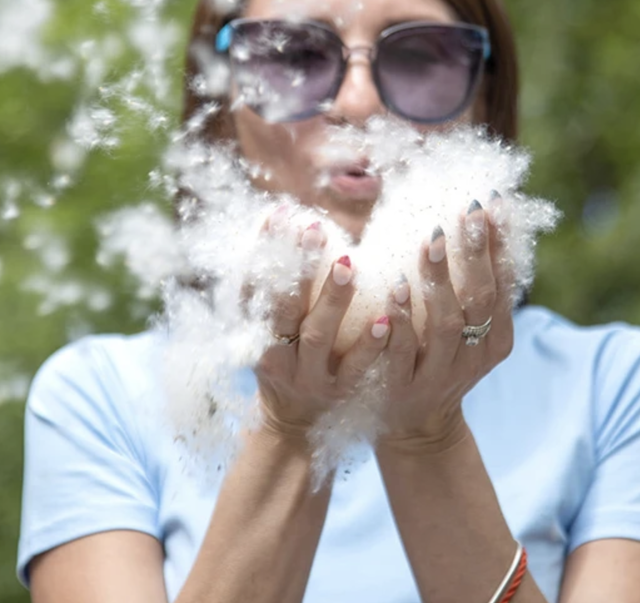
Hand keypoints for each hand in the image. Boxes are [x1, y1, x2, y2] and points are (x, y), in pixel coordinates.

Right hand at [253, 215, 389, 438]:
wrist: (294, 425)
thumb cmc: (287, 357)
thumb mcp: (269, 326)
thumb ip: (274, 283)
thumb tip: (283, 215)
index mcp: (256, 332)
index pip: (253, 286)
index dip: (264, 250)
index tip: (280, 213)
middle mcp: (276, 355)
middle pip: (282, 308)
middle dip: (298, 268)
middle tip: (314, 229)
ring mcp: (308, 377)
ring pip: (318, 336)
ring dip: (333, 298)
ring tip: (349, 263)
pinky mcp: (341, 396)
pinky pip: (357, 368)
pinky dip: (369, 344)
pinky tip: (386, 319)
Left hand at [378, 197, 515, 451]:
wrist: (415, 429)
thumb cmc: (435, 359)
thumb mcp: (463, 329)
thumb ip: (469, 288)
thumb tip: (471, 216)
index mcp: (496, 338)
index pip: (504, 284)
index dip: (500, 243)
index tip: (493, 201)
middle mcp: (473, 356)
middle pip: (479, 299)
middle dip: (474, 254)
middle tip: (466, 211)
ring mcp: (439, 375)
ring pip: (445, 325)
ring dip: (438, 281)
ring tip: (430, 242)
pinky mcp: (403, 390)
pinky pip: (401, 352)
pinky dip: (398, 321)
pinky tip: (393, 290)